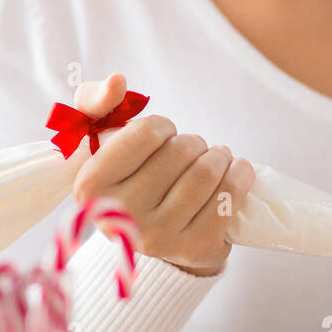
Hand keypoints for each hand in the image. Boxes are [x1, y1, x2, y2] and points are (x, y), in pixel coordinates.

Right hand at [71, 73, 253, 276]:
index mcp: (91, 187)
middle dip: (194, 143)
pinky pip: (228, 200)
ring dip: (220, 156)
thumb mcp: (98, 137)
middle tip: (194, 150)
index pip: (146, 133)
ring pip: (206, 173)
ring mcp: (159, 236)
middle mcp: (122, 216)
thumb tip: (117, 81)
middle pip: (181, 151)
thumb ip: (97, 101)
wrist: (145, 233)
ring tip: (217, 157)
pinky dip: (240, 177)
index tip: (165, 136)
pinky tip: (238, 170)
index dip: (164, 127)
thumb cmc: (123, 177)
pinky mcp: (194, 249)